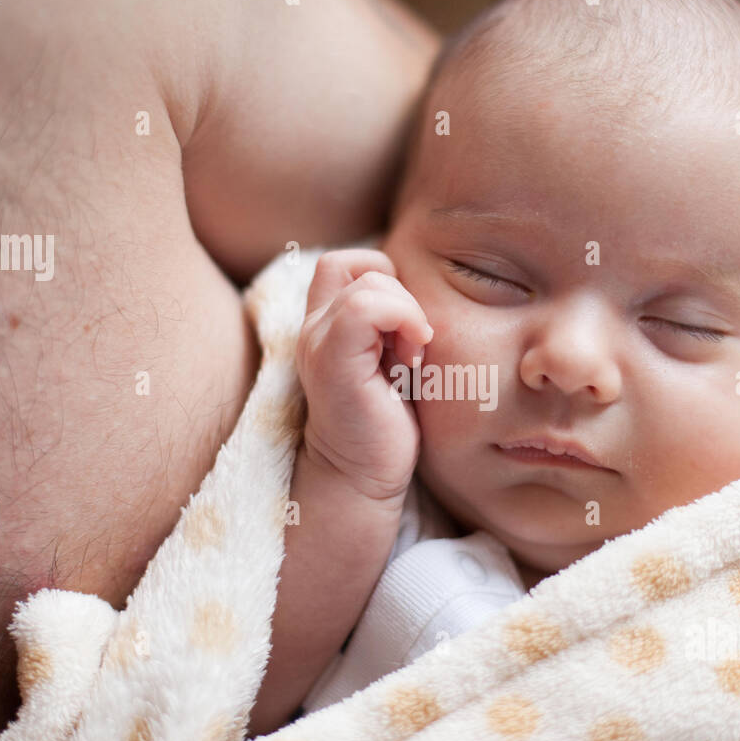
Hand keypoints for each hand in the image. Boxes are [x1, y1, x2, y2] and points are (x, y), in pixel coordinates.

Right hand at [296, 249, 433, 502]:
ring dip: (406, 314)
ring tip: (411, 359)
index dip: (387, 280)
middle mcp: (314, 327)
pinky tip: (411, 360)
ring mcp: (318, 342)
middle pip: (362, 266)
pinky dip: (402, 319)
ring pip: (369, 282)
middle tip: (414, 348)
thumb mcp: (392, 361)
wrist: (361, 477)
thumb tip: (425, 298)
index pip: (349, 263)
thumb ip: (394, 325)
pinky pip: (366, 306)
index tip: (407, 330)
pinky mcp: (332, 362)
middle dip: (403, 298)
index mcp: (327, 324)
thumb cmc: (386, 424)